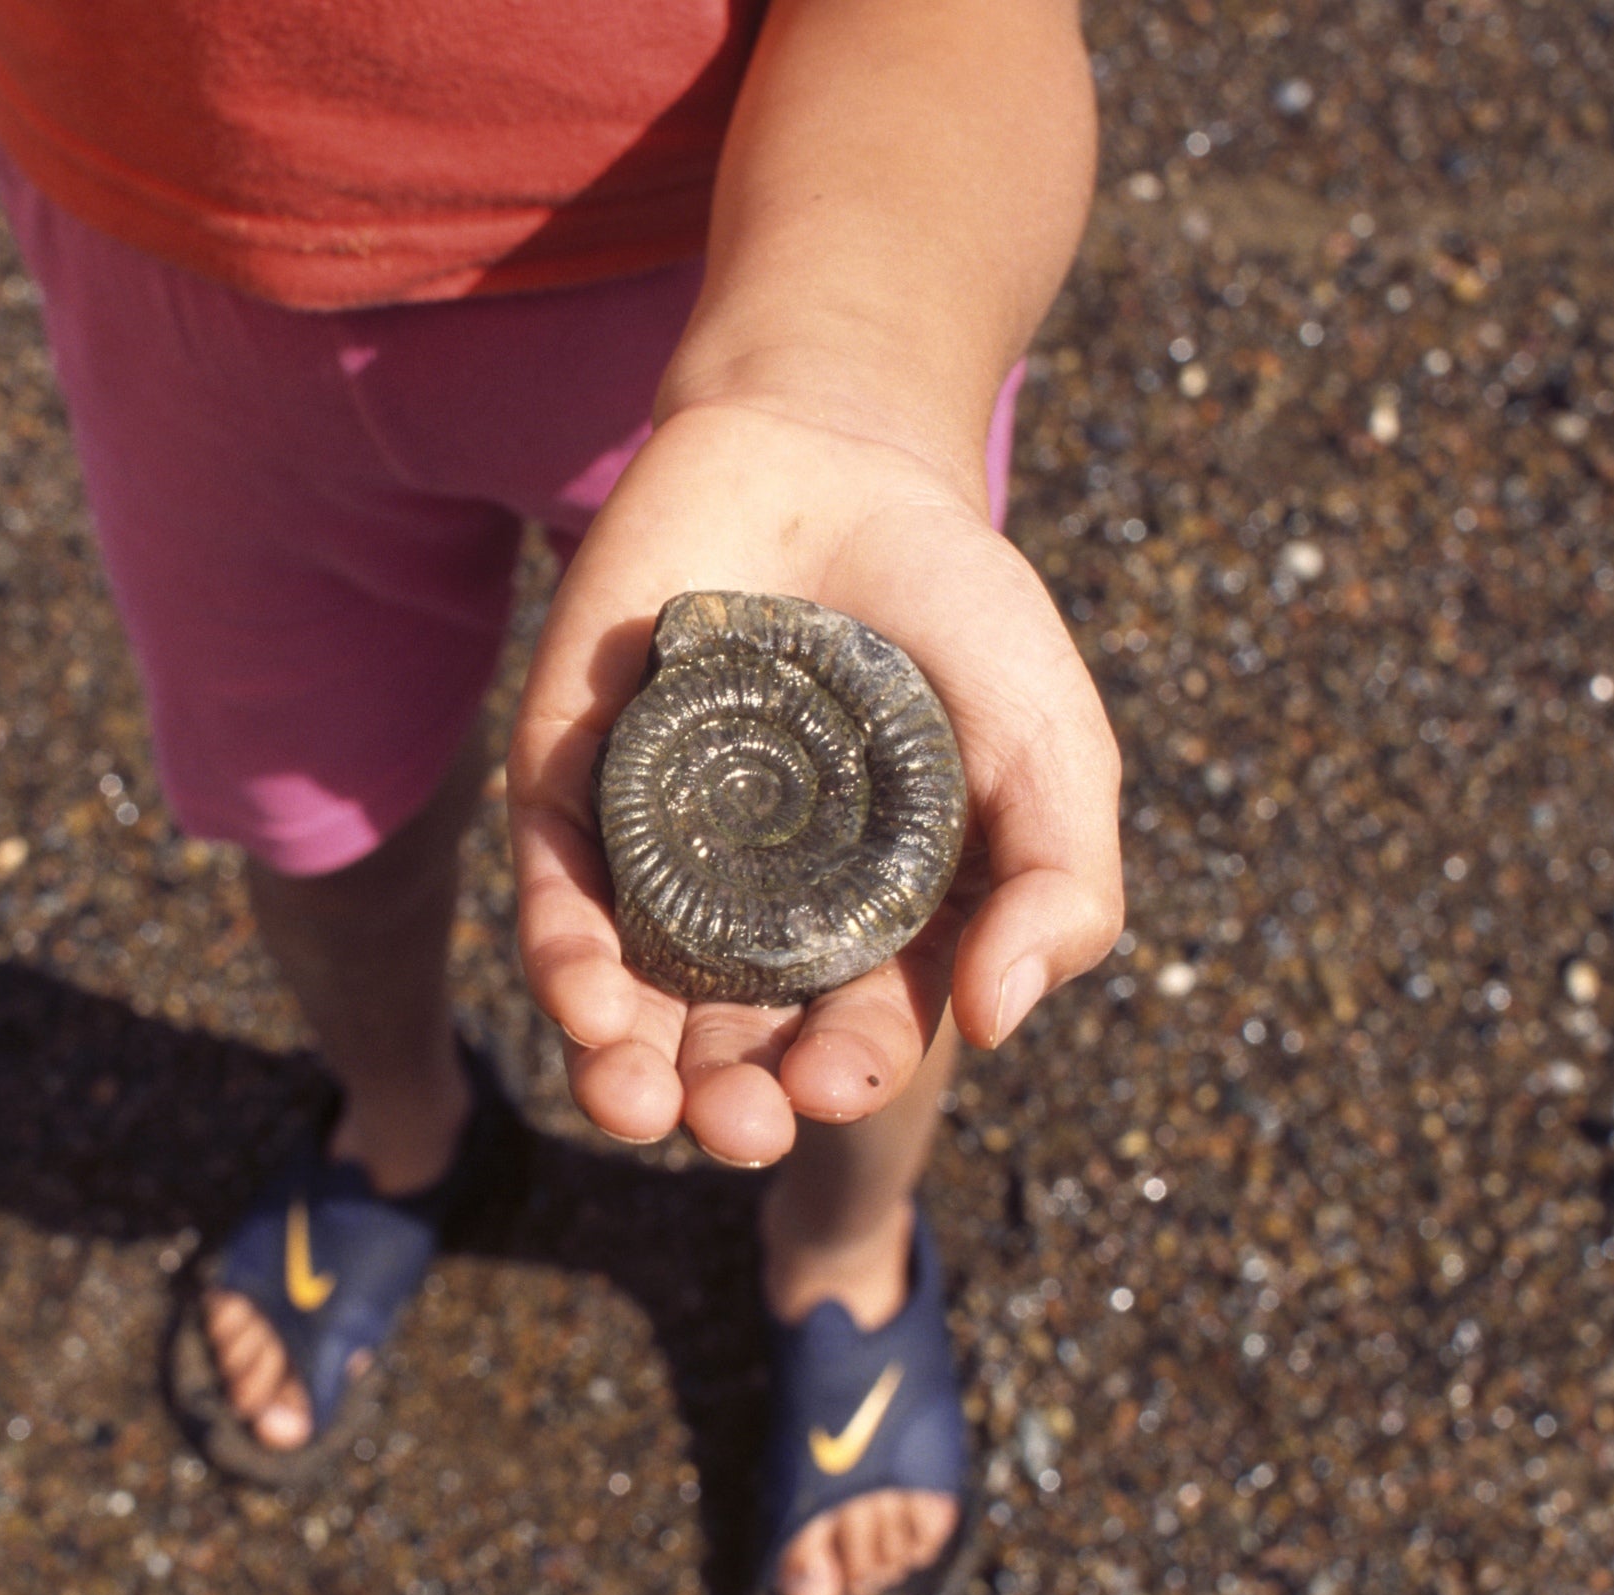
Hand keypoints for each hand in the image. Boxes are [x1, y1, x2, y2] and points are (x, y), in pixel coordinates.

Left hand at [509, 397, 1122, 1166]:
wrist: (835, 453)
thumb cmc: (956, 613)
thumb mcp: (1049, 747)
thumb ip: (1056, 885)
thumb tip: (992, 1021)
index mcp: (875, 928)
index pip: (855, 1032)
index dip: (843, 1074)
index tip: (830, 1086)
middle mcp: (760, 915)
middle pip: (732, 1043)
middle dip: (725, 1103)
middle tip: (730, 1122)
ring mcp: (661, 858)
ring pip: (631, 999)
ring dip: (624, 1065)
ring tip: (631, 1101)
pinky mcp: (577, 792)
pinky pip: (556, 895)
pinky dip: (564, 955)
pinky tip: (580, 999)